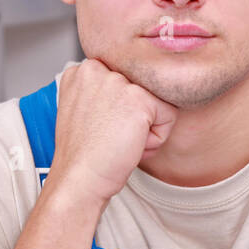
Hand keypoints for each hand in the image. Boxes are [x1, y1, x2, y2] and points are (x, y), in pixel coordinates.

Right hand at [49, 57, 178, 205]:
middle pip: (142, 88)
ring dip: (146, 128)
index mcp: (82, 71)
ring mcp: (118, 81)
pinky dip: (156, 138)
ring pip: (157, 101)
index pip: (127, 80)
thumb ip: (105, 91)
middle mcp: (98, 69)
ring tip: (119, 141)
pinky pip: (169, 115)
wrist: (78, 180)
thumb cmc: (83, 155)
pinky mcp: (139, 99)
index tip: (102, 127)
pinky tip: (130, 145)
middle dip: (135, 117)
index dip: (121, 110)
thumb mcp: (85, 110)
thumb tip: (133, 90)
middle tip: (110, 137)